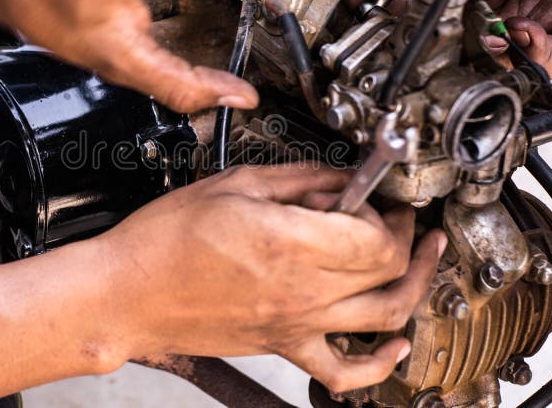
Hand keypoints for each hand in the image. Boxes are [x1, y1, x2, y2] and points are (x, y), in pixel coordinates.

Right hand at [102, 164, 445, 392]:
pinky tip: (393, 345)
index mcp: (292, 242)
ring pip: (385, 317)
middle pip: (388, 269)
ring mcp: (296, 325)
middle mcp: (303, 290)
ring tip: (424, 259)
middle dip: (404, 236)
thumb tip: (339, 178)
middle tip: (397, 215)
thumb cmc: (166, 240)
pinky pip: (344, 372)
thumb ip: (299, 179)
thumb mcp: (235, 185)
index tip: (379, 194)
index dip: (389, 212)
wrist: (128, 293)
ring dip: (414, 285)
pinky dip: (379, 363)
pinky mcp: (282, 346)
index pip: (377, 234)